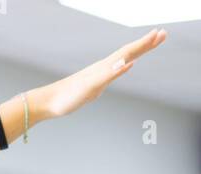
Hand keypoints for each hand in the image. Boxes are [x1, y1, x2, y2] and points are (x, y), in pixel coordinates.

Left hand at [35, 29, 166, 119]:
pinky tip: (126, 65)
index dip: (145, 44)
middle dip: (146, 44)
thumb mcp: (91, 87)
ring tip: (149, 44)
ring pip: (122, 59)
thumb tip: (128, 62)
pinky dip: (124, 64)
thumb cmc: (67, 97)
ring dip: (137, 51)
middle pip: (128, 52)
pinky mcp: (94, 83)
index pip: (129, 51)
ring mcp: (98, 75)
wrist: (48, 103)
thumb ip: (109, 75)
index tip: (160, 33)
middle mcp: (103, 68)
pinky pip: (114, 70)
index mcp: (105, 67)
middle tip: (163, 34)